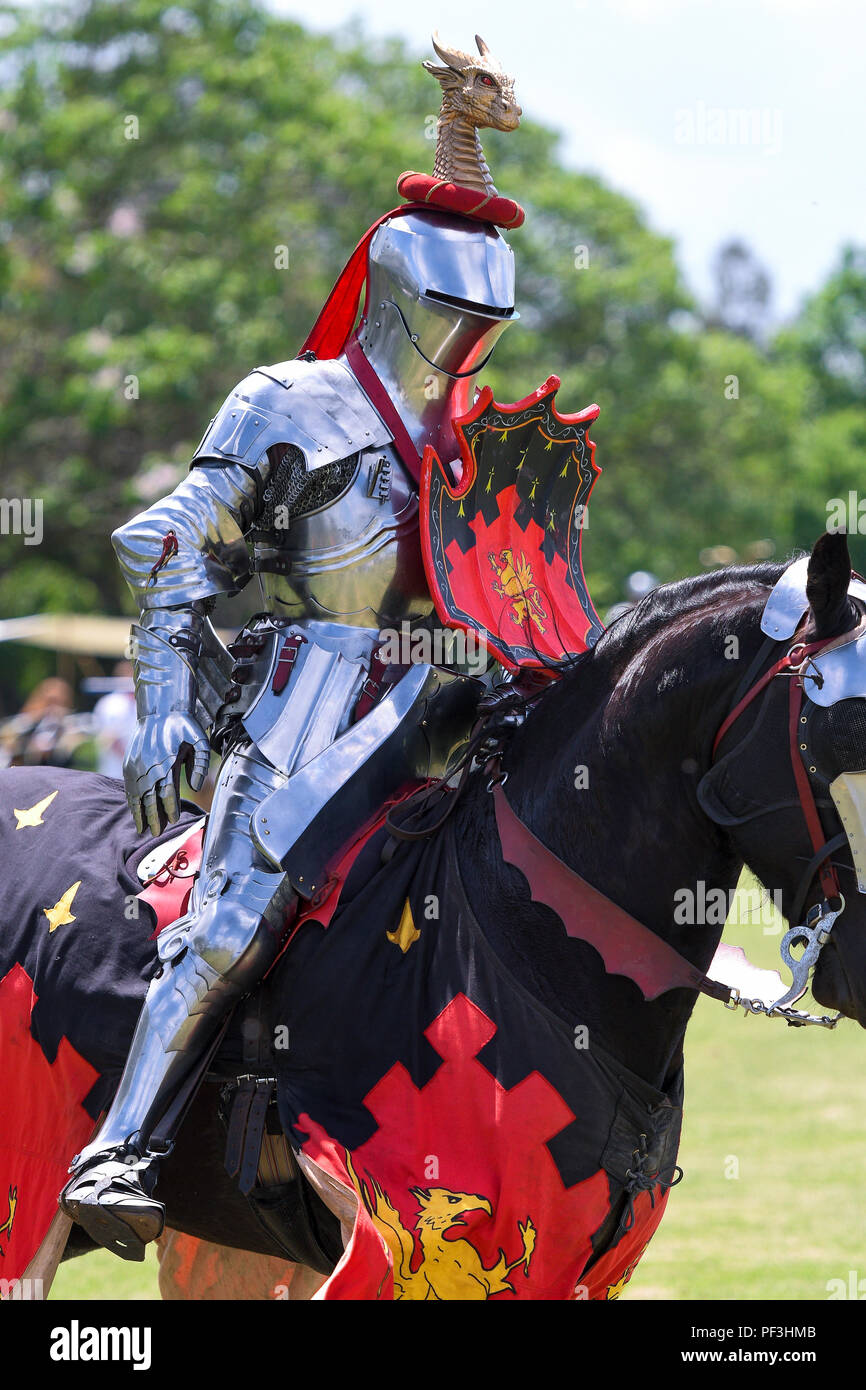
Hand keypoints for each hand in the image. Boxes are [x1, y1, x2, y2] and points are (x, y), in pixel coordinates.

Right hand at [123, 712, 210, 835]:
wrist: (160, 709)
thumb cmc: (183, 726)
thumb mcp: (199, 741)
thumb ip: (201, 765)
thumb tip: (194, 787)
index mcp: (165, 761)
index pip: (166, 791)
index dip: (169, 807)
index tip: (173, 821)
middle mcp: (148, 765)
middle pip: (149, 797)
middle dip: (153, 817)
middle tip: (157, 834)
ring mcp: (135, 764)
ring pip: (136, 794)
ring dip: (139, 813)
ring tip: (142, 829)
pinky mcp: (128, 763)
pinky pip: (128, 787)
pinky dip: (131, 801)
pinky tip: (134, 812)